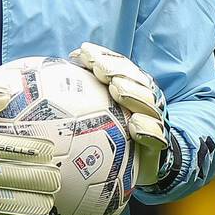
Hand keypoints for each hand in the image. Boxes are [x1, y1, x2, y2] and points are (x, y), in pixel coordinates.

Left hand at [69, 42, 174, 186]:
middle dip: (117, 70)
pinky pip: (157, 135)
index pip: (120, 65)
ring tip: (116, 89)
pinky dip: (147, 128)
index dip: (103, 56)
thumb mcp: (100, 112)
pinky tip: (134, 125)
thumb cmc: (115, 133)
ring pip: (148, 102)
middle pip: (135, 79)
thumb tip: (56, 75)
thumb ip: (84, 93)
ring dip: (133, 93)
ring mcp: (154, 119)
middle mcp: (146, 99)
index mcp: (132, 86)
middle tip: (99, 70)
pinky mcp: (158, 143)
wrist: (143, 162)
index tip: (83, 53)